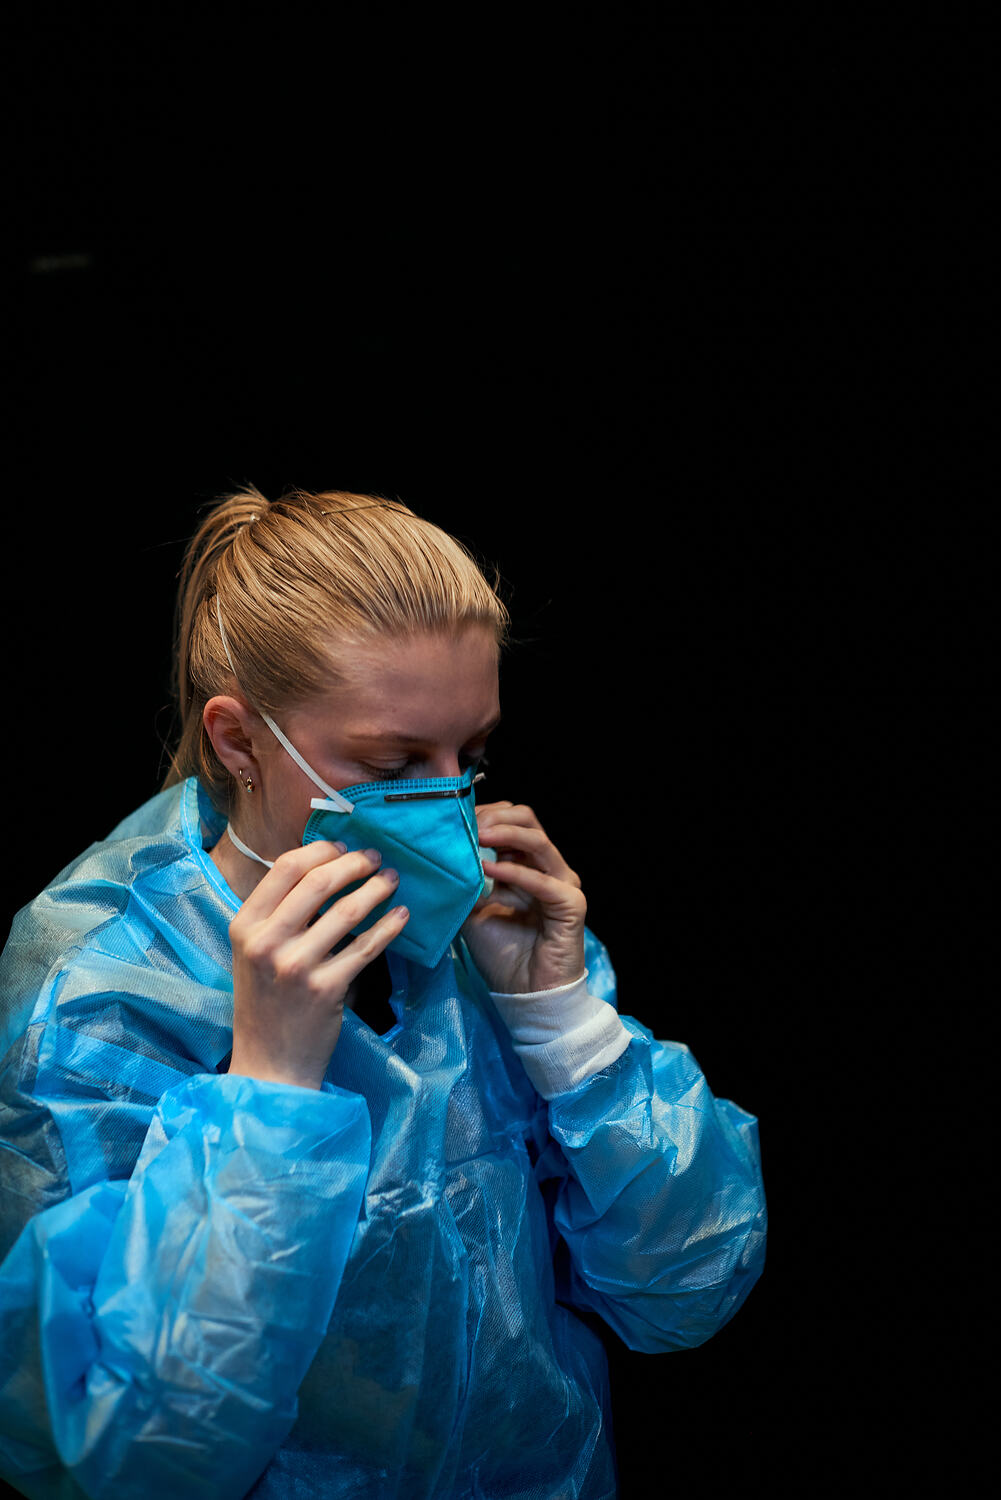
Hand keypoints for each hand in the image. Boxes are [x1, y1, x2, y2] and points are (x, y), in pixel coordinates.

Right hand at [227, 841, 408, 1089]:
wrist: (270, 1063)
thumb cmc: (265, 1002)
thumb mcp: (254, 952)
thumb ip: (278, 913)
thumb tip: (322, 867)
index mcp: (245, 926)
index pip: (286, 868)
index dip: (321, 850)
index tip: (344, 847)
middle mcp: (266, 943)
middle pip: (318, 882)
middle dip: (354, 863)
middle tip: (375, 858)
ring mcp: (296, 966)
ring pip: (347, 911)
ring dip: (376, 889)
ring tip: (392, 880)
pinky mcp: (326, 989)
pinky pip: (367, 947)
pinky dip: (389, 926)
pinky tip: (402, 915)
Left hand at [461, 800, 586, 994]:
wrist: (524, 995)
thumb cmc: (501, 953)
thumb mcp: (472, 910)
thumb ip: (465, 881)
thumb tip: (442, 854)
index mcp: (527, 864)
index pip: (512, 821)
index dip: (486, 814)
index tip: (456, 818)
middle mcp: (547, 867)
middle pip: (528, 820)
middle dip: (495, 816)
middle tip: (467, 824)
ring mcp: (562, 883)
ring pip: (538, 841)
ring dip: (504, 834)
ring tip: (476, 836)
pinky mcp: (571, 904)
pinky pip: (543, 881)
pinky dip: (515, 872)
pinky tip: (489, 869)